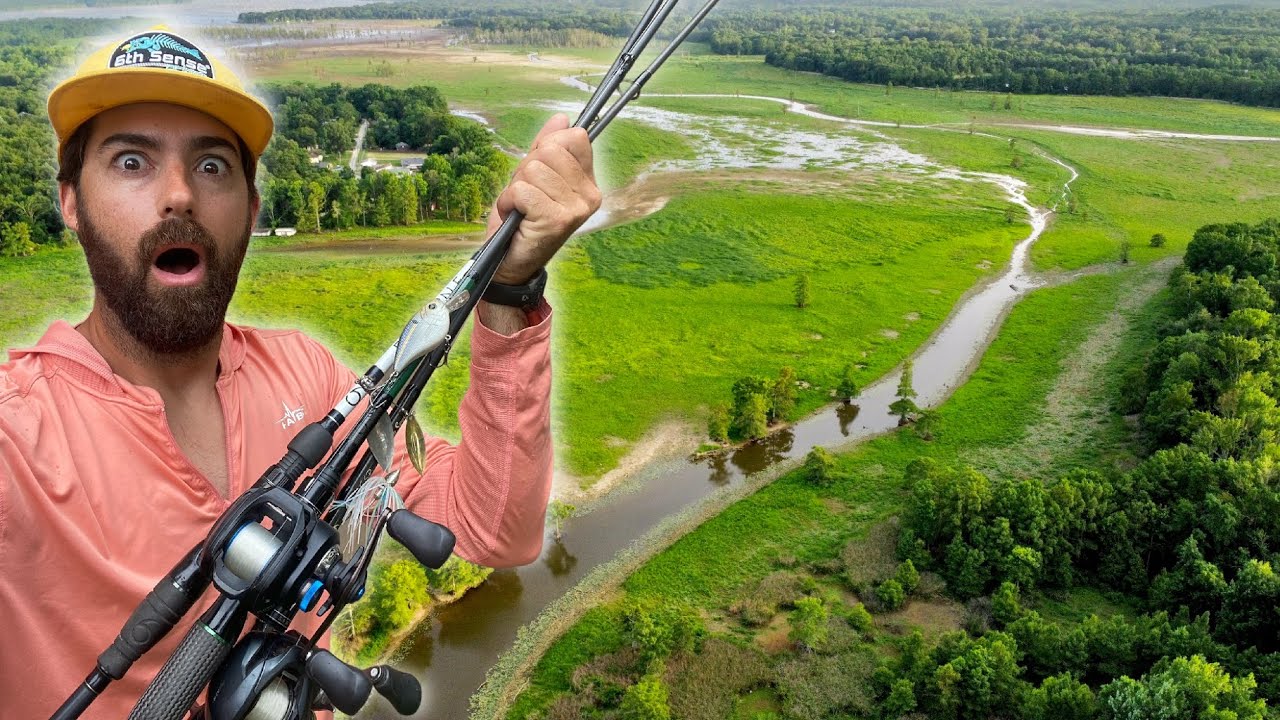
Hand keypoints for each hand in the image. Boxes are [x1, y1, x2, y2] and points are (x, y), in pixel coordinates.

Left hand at [486, 113, 601, 284]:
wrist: (511, 262)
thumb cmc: (522, 219)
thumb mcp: (534, 177)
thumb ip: (547, 147)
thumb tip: (562, 118)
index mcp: (588, 183)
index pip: (574, 137)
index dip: (546, 148)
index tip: (539, 173)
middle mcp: (589, 195)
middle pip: (550, 150)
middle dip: (527, 169)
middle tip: (525, 196)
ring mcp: (576, 209)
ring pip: (534, 169)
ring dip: (516, 187)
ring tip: (520, 208)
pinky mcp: (557, 220)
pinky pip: (522, 190)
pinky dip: (509, 201)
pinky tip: (515, 217)